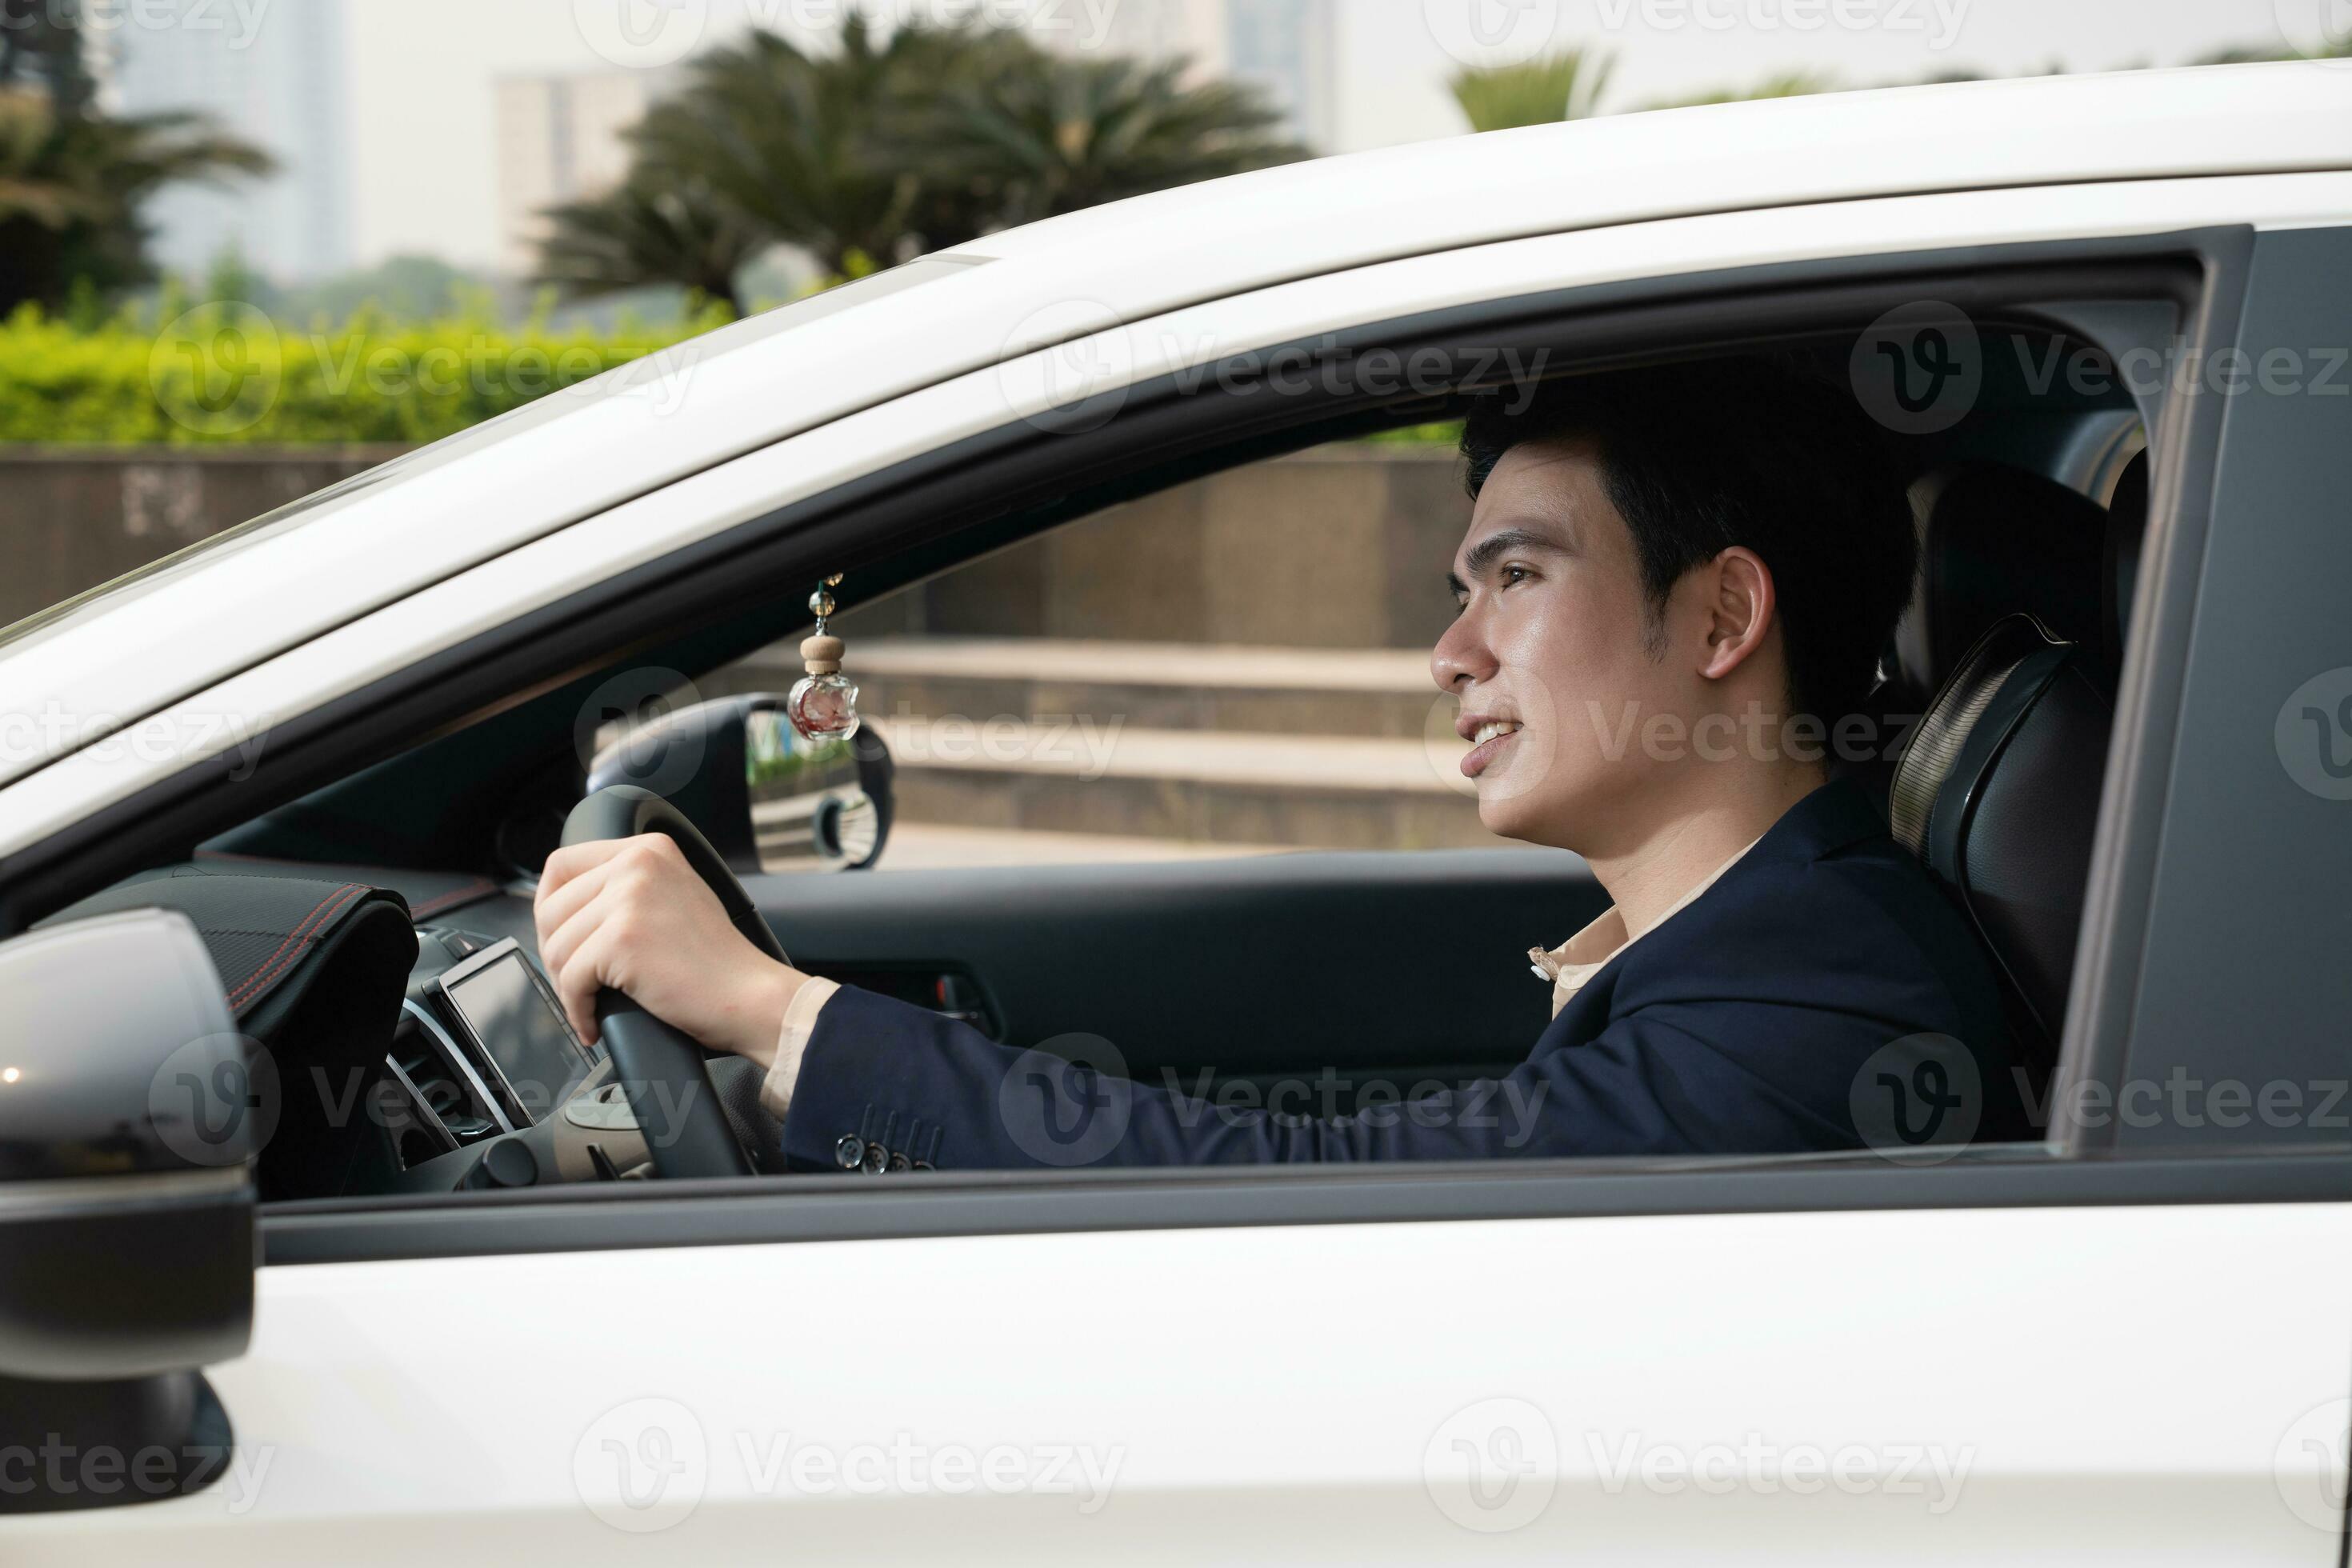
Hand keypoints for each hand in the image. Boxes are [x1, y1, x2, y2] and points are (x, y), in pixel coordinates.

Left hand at [533, 834, 802, 1065]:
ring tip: (590, 1003)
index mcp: (648, 848)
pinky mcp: (622, 940)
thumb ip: (628, 887)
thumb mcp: (673, 896)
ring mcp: (629, 899)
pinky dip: (577, 1010)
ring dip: (567, 986)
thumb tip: (564, 906)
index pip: (561, 865)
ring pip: (557, 948)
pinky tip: (593, 1023)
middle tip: (576, 983)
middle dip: (555, 954)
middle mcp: (637, 863)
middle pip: (551, 909)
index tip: (558, 938)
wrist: (751, 996)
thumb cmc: (715, 963)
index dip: (549, 907)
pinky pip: (571, 980)